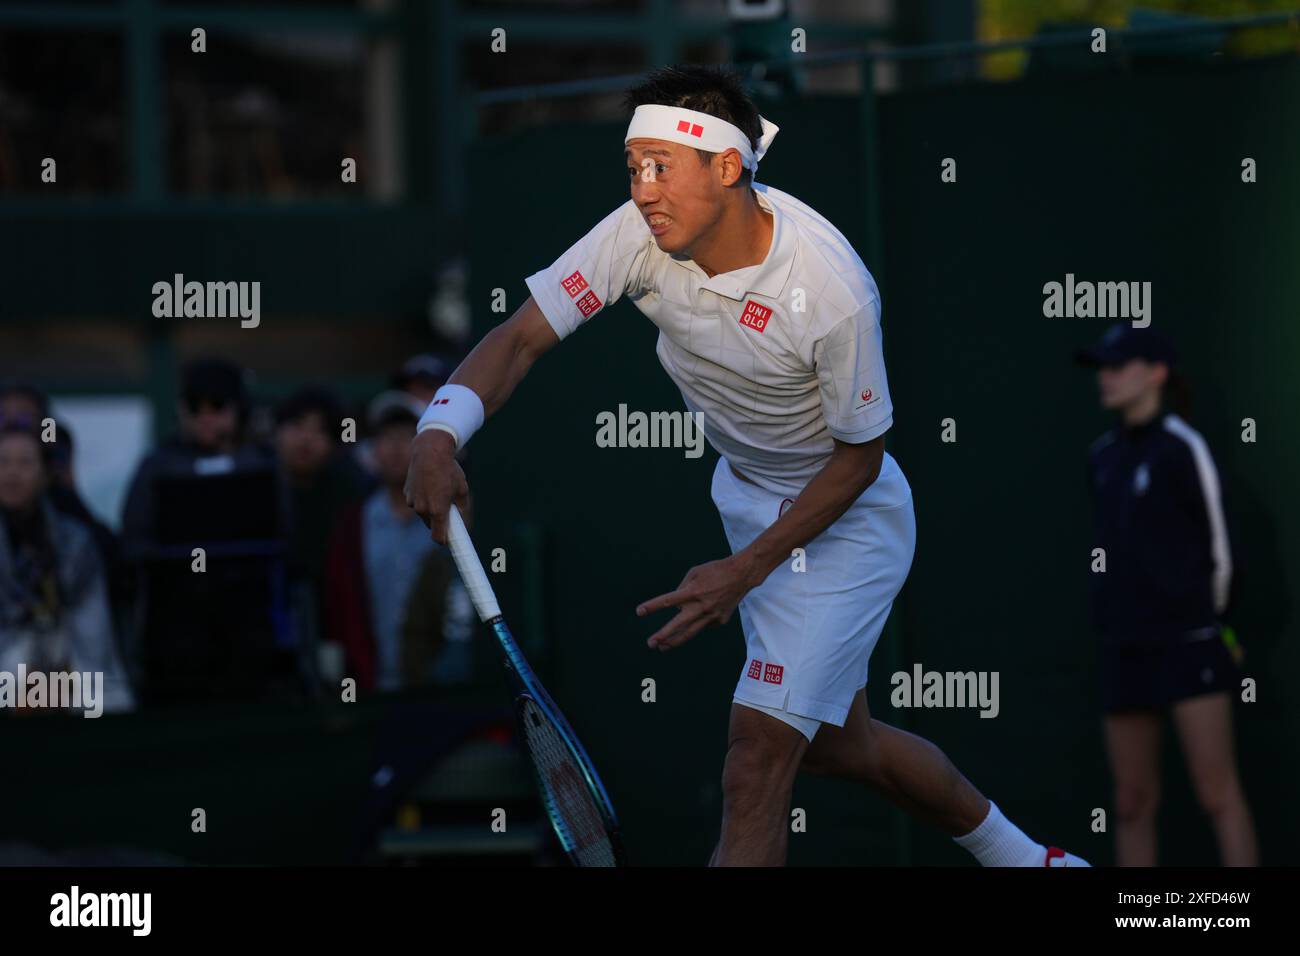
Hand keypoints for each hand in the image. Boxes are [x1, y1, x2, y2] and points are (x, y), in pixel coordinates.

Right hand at [403, 429, 468, 543]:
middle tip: (448, 509)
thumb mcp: (462, 489)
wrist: (429, 451)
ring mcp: (413, 502)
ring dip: (429, 508)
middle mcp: (423, 509)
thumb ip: (462, 506)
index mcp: (438, 510)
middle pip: (431, 525)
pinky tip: (428, 485)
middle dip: (439, 521)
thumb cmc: (448, 470)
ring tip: (438, 491)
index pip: (438, 537)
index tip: (450, 539)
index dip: (445, 540)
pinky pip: (416, 502)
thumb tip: (461, 517)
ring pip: (423, 513)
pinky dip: (422, 499)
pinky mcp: (407, 494)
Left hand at [636, 554, 755, 651]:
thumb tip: (675, 605)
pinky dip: (698, 621)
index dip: (652, 607)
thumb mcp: (695, 572)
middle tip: (650, 643)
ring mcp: (712, 615)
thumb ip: (682, 588)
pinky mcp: (720, 620)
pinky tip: (702, 614)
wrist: (742, 575)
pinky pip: (704, 624)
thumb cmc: (716, 571)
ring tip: (662, 647)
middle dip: (663, 635)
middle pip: (678, 624)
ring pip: (690, 632)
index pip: (668, 601)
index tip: (639, 612)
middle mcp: (701, 606)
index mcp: (693, 591)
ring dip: (675, 641)